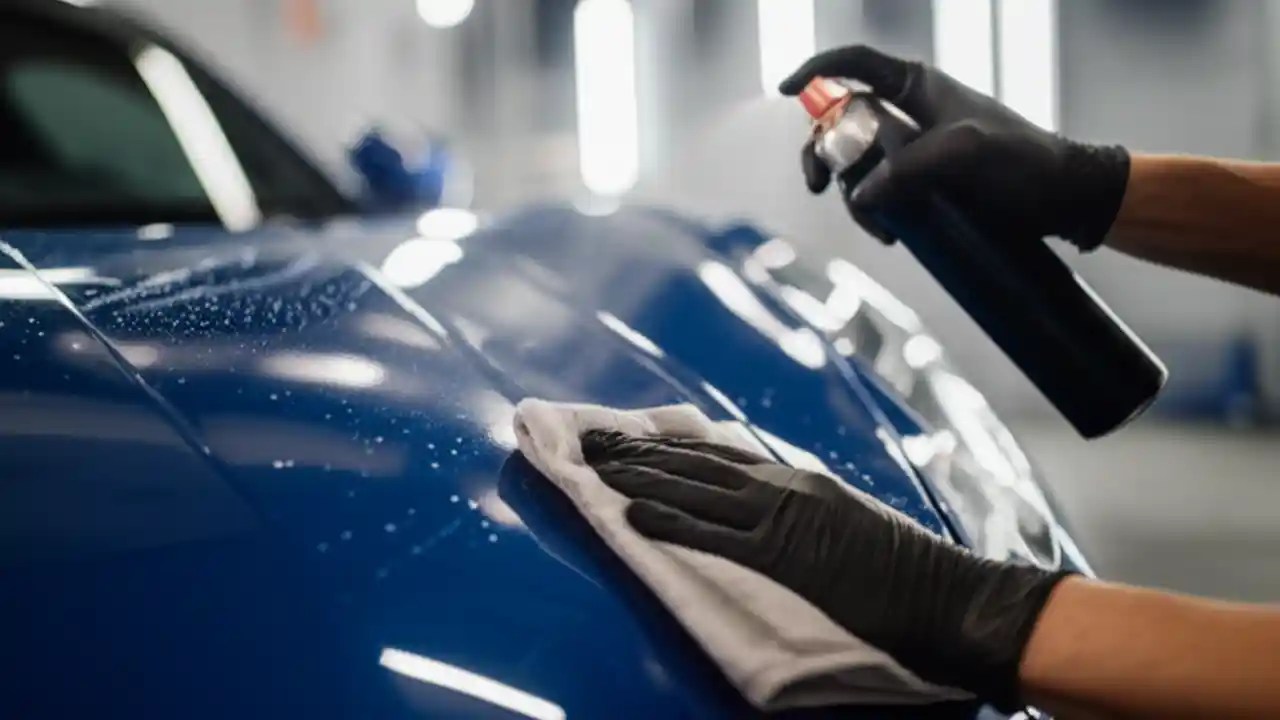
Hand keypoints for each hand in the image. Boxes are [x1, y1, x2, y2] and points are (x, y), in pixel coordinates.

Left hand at [581, 430, 1070, 710]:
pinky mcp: (783, 553)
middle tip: (589, 440)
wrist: (945, 594)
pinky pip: (713, 533)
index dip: (666, 447)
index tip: (628, 438)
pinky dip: (669, 521)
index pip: (716, 455)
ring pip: (694, 488)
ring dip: (638, 478)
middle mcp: (784, 486)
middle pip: (694, 461)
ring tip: (591, 468)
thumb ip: (799, 516)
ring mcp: (783, 516)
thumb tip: (761, 518)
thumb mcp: (844, 528)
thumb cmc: (901, 571)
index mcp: (798, 480)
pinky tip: (630, 515)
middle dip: (637, 450)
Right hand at [782, 45, 1129, 250]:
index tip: (786, 91)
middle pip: (839, 123)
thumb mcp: (963, 153)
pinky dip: (873, 215)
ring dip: (853, 197)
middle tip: (818, 185)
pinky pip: (876, 195)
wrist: (1060, 199)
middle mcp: (907, 112)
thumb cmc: (1020, 162)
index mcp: (916, 86)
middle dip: (821, 153)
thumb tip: (859, 194)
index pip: (854, 63)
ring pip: (854, 167)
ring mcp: (911, 149)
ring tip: (881, 229)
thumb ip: (907, 166)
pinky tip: (891, 234)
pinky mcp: (919, 184)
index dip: (817, 70)